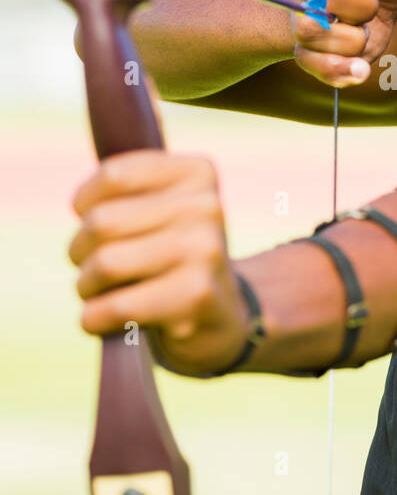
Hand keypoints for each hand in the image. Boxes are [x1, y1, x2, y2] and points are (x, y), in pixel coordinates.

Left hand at [69, 151, 249, 376]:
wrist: (219, 315)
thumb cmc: (170, 257)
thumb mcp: (157, 209)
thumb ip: (121, 191)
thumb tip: (83, 206)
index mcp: (197, 174)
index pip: (112, 176)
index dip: (85, 204)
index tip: (95, 223)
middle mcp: (207, 206)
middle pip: (101, 221)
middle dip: (80, 251)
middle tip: (91, 267)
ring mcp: (205, 251)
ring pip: (105, 263)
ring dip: (86, 286)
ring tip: (98, 293)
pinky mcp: (196, 297)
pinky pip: (117, 306)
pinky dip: (94, 319)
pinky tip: (103, 320)